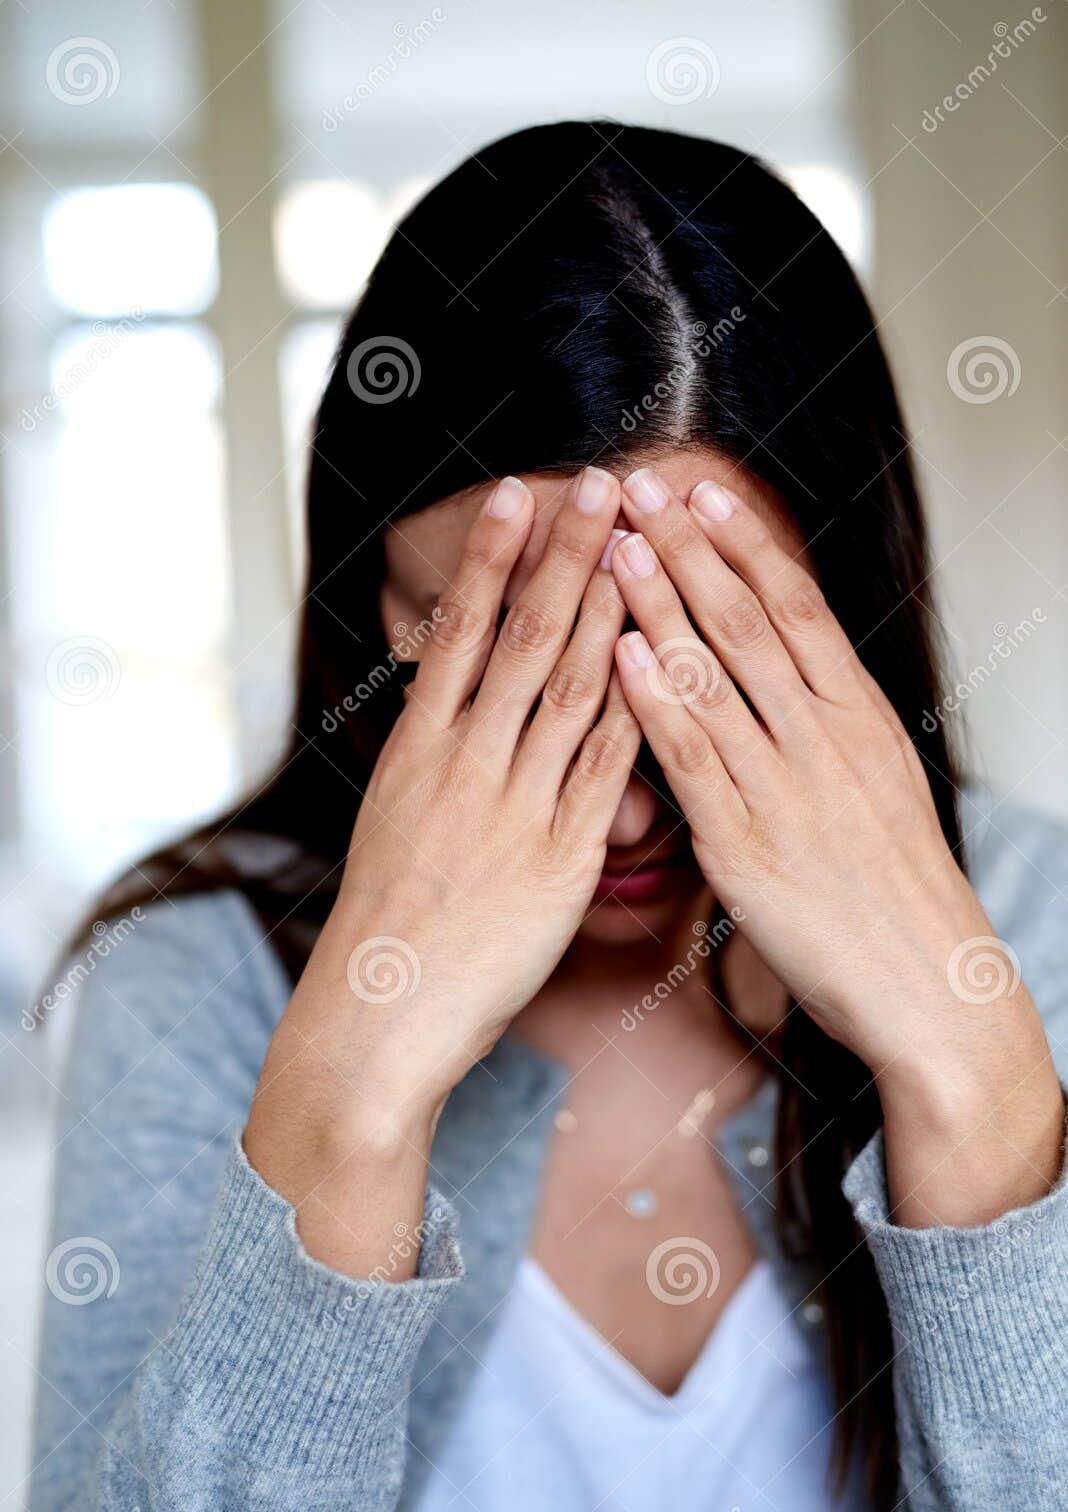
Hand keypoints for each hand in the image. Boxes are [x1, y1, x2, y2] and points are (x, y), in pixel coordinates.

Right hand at [246, 466, 639, 1273]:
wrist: (381, 1011)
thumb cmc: (390, 923)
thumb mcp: (399, 822)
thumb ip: (440, 763)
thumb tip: (461, 712)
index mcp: (419, 749)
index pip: (465, 633)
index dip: (496, 560)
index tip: (518, 495)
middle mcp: (465, 762)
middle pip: (523, 639)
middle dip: (563, 554)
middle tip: (596, 481)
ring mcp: (513, 804)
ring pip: (568, 688)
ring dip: (607, 607)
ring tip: (635, 542)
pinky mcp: (558, 856)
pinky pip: (603, 767)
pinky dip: (631, 708)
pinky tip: (661, 657)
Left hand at [610, 467, 1061, 1224]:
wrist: (924, 982)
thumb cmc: (894, 891)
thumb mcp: (878, 785)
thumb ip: (827, 727)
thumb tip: (791, 675)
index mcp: (859, 719)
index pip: (799, 608)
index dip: (746, 546)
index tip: (705, 495)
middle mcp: (825, 739)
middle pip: (750, 623)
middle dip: (690, 551)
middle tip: (641, 492)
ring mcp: (785, 787)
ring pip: (715, 676)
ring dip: (659, 605)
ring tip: (614, 546)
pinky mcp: (746, 845)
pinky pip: (694, 759)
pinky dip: (656, 700)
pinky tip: (622, 653)